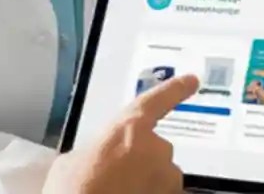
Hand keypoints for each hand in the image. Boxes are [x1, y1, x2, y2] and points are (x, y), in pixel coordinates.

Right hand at [43, 74, 198, 193]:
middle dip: (138, 163)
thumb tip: (92, 162)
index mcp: (130, 129)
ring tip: (117, 192)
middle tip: (112, 179)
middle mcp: (157, 149)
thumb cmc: (73, 190)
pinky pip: (163, 193)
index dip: (176, 89)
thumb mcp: (70, 162)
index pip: (158, 101)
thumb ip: (92, 152)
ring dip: (145, 184)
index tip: (193, 80)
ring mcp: (169, 179)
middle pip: (154, 151)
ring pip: (160, 178)